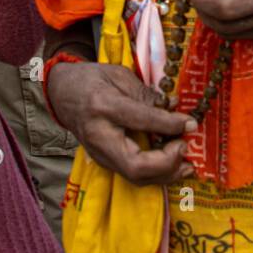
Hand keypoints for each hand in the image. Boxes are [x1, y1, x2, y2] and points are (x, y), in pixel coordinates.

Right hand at [48, 62, 195, 185]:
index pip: (141, 121)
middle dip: (167, 164)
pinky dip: (156, 174)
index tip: (191, 123)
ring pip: (135, 177)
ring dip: (165, 175)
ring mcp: (100, 154)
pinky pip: (133, 174)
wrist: (62, 93)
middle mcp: (100, 136)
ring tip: (187, 165)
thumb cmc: (92, 79)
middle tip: (184, 147)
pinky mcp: (105, 161)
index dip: (170, 125)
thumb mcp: (120, 75)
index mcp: (103, 106)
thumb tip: (175, 106)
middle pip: (135, 165)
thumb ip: (146, 94)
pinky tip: (173, 166)